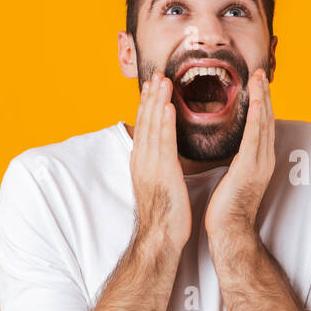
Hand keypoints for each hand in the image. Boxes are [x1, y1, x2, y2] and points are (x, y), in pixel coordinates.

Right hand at [130, 70, 190, 252]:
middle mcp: (142, 159)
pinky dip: (164, 124)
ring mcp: (149, 165)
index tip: (153, 85)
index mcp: (142, 161)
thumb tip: (165, 153)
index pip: (144, 127)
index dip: (147, 104)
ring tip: (162, 81)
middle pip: (145, 122)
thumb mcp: (160, 182)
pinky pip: (162, 144)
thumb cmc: (165, 213)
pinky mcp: (161, 173)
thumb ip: (160, 164)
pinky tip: (168, 108)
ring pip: (152, 127)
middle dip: (150, 96)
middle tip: (157, 73)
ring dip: (157, 102)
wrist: (161, 236)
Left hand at [205, 67, 275, 240]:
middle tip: (260, 72)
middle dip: (265, 95)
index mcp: (259, 161)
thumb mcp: (233, 178)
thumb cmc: (227, 209)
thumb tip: (232, 150)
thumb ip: (236, 161)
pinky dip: (256, 118)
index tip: (257, 84)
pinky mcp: (250, 169)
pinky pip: (254, 138)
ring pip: (263, 125)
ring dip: (263, 100)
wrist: (230, 232)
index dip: (262, 103)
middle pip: (267, 120)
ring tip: (259, 79)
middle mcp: (264, 160)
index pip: (262, 126)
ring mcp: (260, 164)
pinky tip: (256, 102)